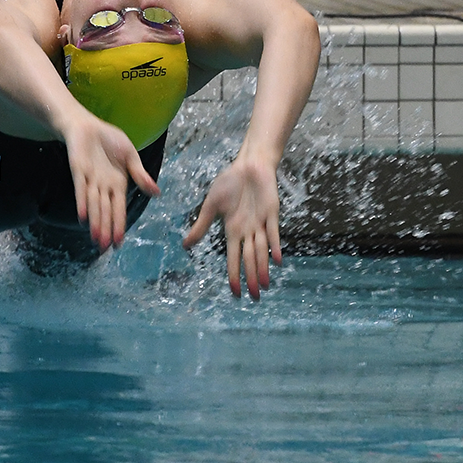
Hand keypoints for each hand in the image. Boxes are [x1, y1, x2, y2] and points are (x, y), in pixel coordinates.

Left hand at [63, 116, 159, 251]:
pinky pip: (81, 189)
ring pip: (94, 205)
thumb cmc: (110, 140)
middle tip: (104, 249)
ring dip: (95, 222)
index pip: (119, 209)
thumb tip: (157, 193)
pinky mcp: (78, 170)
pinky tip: (83, 217)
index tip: (119, 243)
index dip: (119, 226)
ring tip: (96, 240)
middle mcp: (104, 186)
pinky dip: (82, 203)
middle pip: (105, 212)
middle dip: (106, 230)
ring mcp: (91, 180)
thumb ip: (140, 175)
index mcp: (118, 184)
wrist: (89, 126)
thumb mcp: (131, 156)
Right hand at [183, 157, 281, 299]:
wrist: (248, 164)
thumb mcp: (211, 205)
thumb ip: (201, 226)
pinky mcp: (272, 212)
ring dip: (262, 268)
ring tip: (263, 286)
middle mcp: (248, 231)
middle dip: (251, 278)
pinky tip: (277, 260)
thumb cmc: (229, 182)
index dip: (235, 276)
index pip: (233, 258)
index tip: (236, 294)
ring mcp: (261, 223)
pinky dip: (275, 246)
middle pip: (249, 259)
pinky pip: (273, 232)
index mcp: (233, 230)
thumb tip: (185, 246)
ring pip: (261, 250)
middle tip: (255, 298)